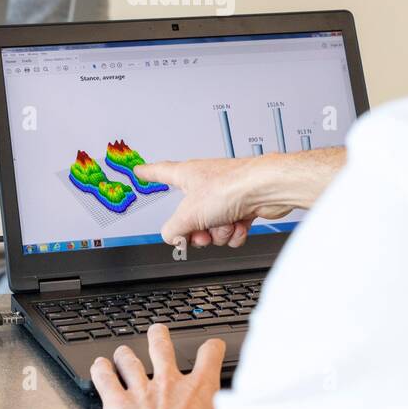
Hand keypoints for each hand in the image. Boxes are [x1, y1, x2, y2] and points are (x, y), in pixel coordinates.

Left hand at [93, 324, 223, 408]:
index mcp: (198, 393)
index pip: (210, 357)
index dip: (212, 348)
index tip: (212, 347)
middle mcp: (168, 385)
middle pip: (162, 348)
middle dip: (158, 336)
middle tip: (157, 331)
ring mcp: (141, 392)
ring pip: (129, 360)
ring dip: (125, 355)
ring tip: (123, 352)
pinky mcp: (117, 405)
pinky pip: (105, 379)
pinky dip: (100, 370)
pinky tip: (99, 366)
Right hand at [137, 157, 265, 248]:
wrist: (267, 189)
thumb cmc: (232, 186)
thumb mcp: (190, 214)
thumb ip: (173, 229)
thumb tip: (171, 236)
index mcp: (187, 175)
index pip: (160, 172)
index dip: (149, 173)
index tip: (141, 171)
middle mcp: (205, 184)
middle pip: (189, 215)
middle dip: (196, 230)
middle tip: (200, 232)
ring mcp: (224, 196)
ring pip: (211, 227)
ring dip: (218, 233)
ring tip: (226, 224)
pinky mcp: (242, 207)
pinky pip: (230, 230)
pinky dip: (234, 232)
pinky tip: (240, 226)